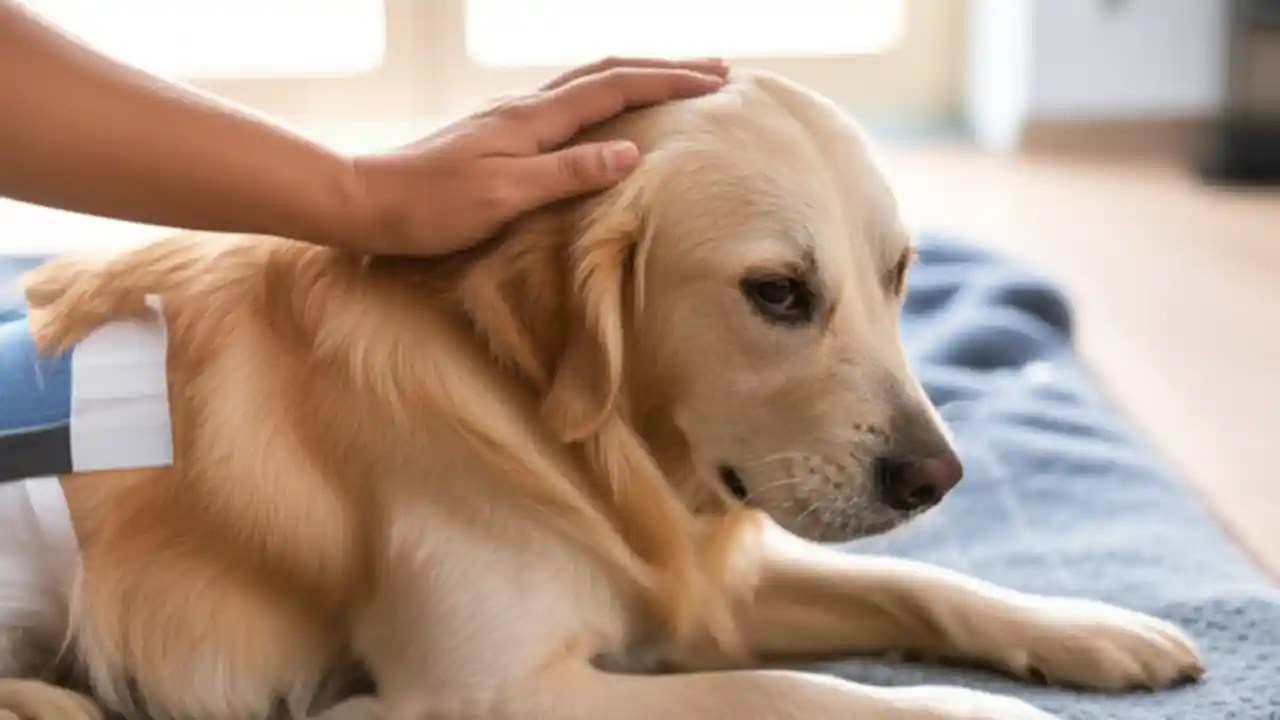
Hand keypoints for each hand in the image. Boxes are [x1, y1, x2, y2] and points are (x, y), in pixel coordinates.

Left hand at [342, 57, 727, 256]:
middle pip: (607, 73)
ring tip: (673, 82)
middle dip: (663, 68)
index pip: (616, 88)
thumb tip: (631, 150)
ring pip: (588, 84)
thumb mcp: (504, 196)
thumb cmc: (430, 208)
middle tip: (713, 70)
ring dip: (636, 78)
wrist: (364, 202)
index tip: (716, 81)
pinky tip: (607, 116)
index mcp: (533, 119)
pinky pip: (569, 105)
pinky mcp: (500, 136)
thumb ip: (567, 172)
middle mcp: (525, 109)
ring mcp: (511, 120)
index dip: (669, 81)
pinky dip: (605, 99)